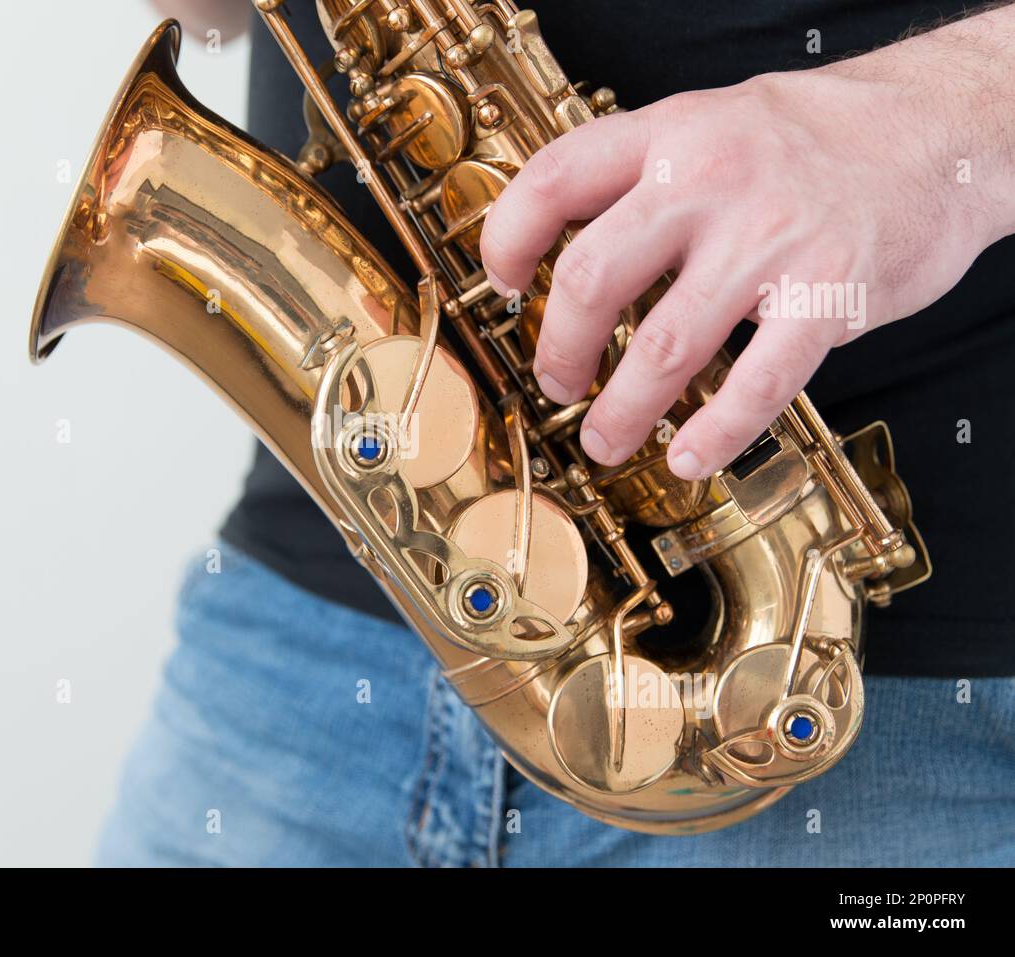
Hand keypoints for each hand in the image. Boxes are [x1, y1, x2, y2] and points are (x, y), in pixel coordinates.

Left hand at [480, 8, 1014, 479]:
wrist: (944, 129)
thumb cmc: (818, 138)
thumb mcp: (713, 122)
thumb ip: (642, 176)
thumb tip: (564, 249)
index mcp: (669, 132)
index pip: (553, 182)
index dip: (506, 241)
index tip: (502, 287)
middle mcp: (709, 178)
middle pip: (590, 278)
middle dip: (559, 350)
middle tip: (557, 382)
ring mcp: (770, 237)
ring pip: (661, 346)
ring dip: (620, 411)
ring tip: (605, 439)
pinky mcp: (829, 292)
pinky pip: (757, 382)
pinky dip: (714, 433)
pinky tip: (688, 457)